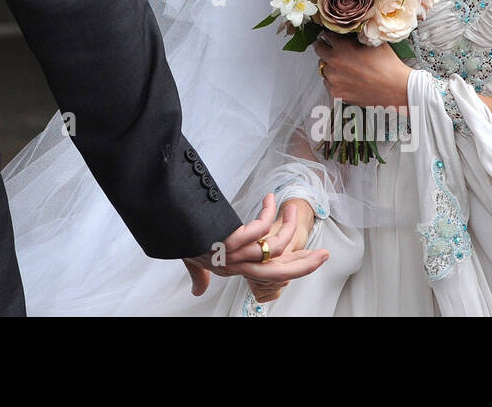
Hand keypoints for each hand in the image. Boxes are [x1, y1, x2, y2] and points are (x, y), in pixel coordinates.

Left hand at [182, 193, 328, 298]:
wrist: (167, 226)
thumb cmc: (180, 241)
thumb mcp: (192, 260)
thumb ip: (199, 275)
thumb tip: (197, 290)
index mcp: (234, 270)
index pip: (272, 274)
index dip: (293, 267)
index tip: (310, 258)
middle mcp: (238, 266)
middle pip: (281, 272)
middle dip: (306, 263)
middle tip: (324, 254)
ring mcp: (236, 254)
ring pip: (277, 248)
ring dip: (289, 226)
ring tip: (291, 209)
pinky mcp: (234, 240)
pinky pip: (262, 228)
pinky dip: (269, 213)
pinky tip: (270, 200)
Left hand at [314, 32, 410, 108]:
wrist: (396, 88)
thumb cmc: (389, 66)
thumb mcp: (374, 42)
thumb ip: (358, 36)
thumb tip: (352, 31)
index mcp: (342, 46)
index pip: (326, 35)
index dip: (330, 35)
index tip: (331, 37)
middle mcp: (334, 61)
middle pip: (319, 49)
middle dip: (325, 47)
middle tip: (331, 49)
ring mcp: (334, 78)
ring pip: (323, 68)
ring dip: (330, 66)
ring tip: (345, 69)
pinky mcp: (336, 93)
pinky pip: (329, 84)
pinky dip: (335, 82)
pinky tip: (347, 81)